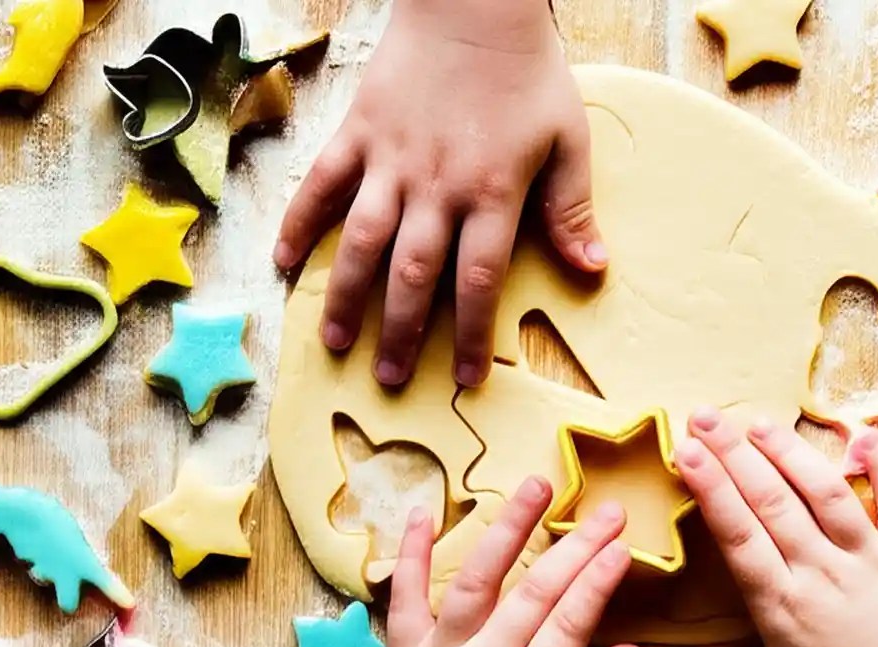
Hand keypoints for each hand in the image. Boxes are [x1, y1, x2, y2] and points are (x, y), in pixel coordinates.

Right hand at [276, 0, 606, 387]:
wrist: (474, 7)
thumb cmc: (528, 75)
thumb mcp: (568, 139)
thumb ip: (570, 208)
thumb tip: (593, 268)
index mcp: (491, 193)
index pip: (479, 281)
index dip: (471, 335)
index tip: (465, 378)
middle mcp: (436, 186)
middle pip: (414, 274)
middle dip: (402, 332)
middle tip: (390, 379)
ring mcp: (390, 160)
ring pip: (361, 240)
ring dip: (346, 294)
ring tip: (334, 340)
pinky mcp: (358, 133)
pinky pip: (321, 183)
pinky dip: (299, 221)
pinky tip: (283, 260)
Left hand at [381, 477, 645, 646]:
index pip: (569, 627)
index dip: (596, 584)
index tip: (622, 547)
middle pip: (533, 597)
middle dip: (575, 548)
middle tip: (606, 511)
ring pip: (475, 583)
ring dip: (507, 529)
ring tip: (536, 487)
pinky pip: (403, 597)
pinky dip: (410, 554)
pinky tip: (423, 512)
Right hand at [640, 408, 877, 646]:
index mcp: (785, 606)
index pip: (738, 535)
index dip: (711, 489)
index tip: (685, 452)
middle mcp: (825, 574)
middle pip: (772, 502)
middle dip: (733, 453)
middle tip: (704, 416)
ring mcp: (873, 559)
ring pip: (826, 493)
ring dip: (790, 451)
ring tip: (758, 422)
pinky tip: (862, 433)